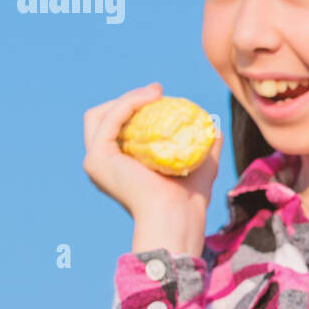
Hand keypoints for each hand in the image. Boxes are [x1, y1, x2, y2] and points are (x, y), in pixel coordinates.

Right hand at [83, 82, 222, 221]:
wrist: (178, 216)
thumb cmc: (189, 199)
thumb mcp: (200, 164)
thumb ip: (205, 145)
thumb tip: (214, 127)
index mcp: (117, 165)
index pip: (115, 126)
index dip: (133, 107)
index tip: (162, 96)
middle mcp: (101, 163)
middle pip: (102, 117)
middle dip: (127, 99)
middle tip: (158, 92)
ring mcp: (95, 161)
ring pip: (100, 115)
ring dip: (128, 97)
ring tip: (156, 93)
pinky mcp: (97, 158)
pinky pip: (110, 119)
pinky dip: (128, 103)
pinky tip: (151, 98)